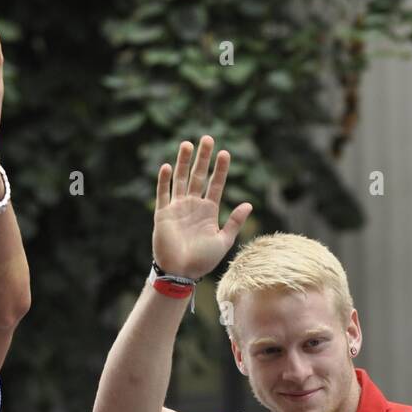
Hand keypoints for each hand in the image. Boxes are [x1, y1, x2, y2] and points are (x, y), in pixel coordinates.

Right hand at [153, 136, 252, 279]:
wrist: (181, 272)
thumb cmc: (202, 261)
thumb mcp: (223, 241)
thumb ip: (234, 222)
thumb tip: (249, 204)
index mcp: (209, 211)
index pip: (216, 184)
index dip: (220, 169)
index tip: (225, 153)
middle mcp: (193, 206)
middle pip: (199, 176)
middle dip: (203, 158)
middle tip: (207, 138)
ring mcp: (178, 208)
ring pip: (181, 179)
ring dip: (184, 162)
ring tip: (188, 144)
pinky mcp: (163, 214)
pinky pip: (163, 194)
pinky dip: (164, 181)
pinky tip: (167, 166)